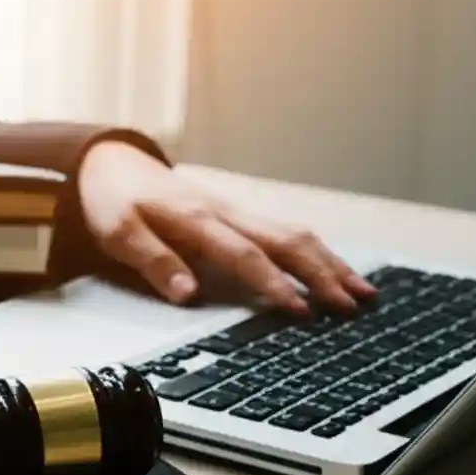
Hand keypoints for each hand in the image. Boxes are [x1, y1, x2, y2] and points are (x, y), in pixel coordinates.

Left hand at [78, 141, 376, 315]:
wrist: (111, 164)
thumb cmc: (113, 202)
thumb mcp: (118, 234)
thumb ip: (153, 261)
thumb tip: (187, 293)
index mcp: (196, 219)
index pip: (244, 255)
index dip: (274, 283)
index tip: (302, 310)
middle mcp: (226, 212)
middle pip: (286, 241)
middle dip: (323, 274)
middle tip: (352, 306)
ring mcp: (238, 211)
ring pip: (296, 235)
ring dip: (331, 264)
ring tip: (364, 294)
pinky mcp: (241, 215)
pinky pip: (287, 233)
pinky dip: (318, 254)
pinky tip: (338, 273)